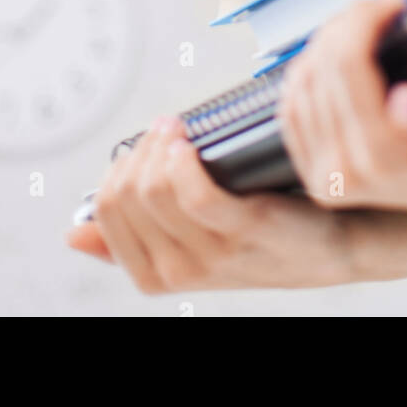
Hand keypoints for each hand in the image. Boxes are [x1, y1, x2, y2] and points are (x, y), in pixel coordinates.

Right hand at [64, 115, 354, 293]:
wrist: (332, 246)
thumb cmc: (261, 235)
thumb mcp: (191, 246)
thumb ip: (133, 241)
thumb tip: (73, 233)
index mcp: (154, 276)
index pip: (105, 215)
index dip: (117, 172)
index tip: (141, 148)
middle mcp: (177, 270)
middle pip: (125, 196)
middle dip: (137, 153)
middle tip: (164, 131)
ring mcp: (209, 252)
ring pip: (154, 188)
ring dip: (159, 145)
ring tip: (178, 129)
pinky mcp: (242, 226)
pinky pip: (192, 190)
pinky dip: (182, 157)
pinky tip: (189, 141)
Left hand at [277, 0, 406, 219]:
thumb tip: (404, 101)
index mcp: (379, 160)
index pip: (348, 64)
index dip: (366, 19)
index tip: (396, 0)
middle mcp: (342, 175)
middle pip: (322, 69)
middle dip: (348, 23)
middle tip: (381, 4)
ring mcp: (323, 176)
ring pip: (302, 82)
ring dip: (327, 42)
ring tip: (363, 22)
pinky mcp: (314, 173)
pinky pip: (292, 108)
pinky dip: (308, 71)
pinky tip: (334, 52)